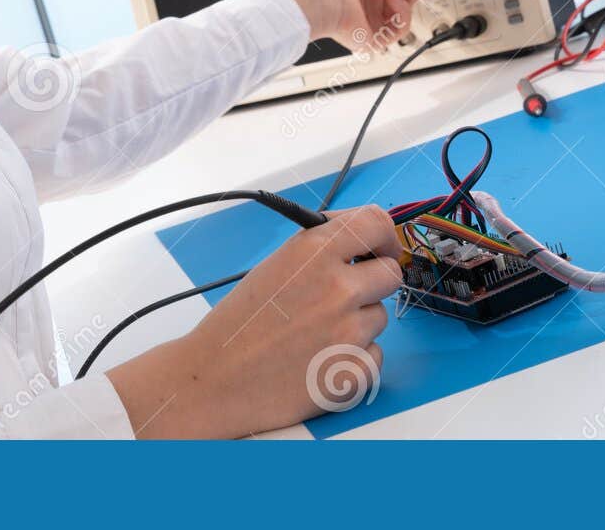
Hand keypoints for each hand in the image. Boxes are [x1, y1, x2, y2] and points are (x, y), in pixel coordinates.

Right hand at [104, 206, 403, 438]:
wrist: (214, 380)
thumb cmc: (238, 325)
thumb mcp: (275, 266)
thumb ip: (319, 251)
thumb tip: (359, 248)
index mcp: (313, 252)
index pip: (376, 223)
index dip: (383, 236)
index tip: (378, 248)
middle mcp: (338, 287)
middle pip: (390, 273)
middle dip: (371, 283)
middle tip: (342, 297)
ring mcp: (349, 332)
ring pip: (379, 317)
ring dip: (358, 323)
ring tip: (315, 335)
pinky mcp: (353, 373)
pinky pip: (375, 356)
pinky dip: (354, 360)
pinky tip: (319, 361)